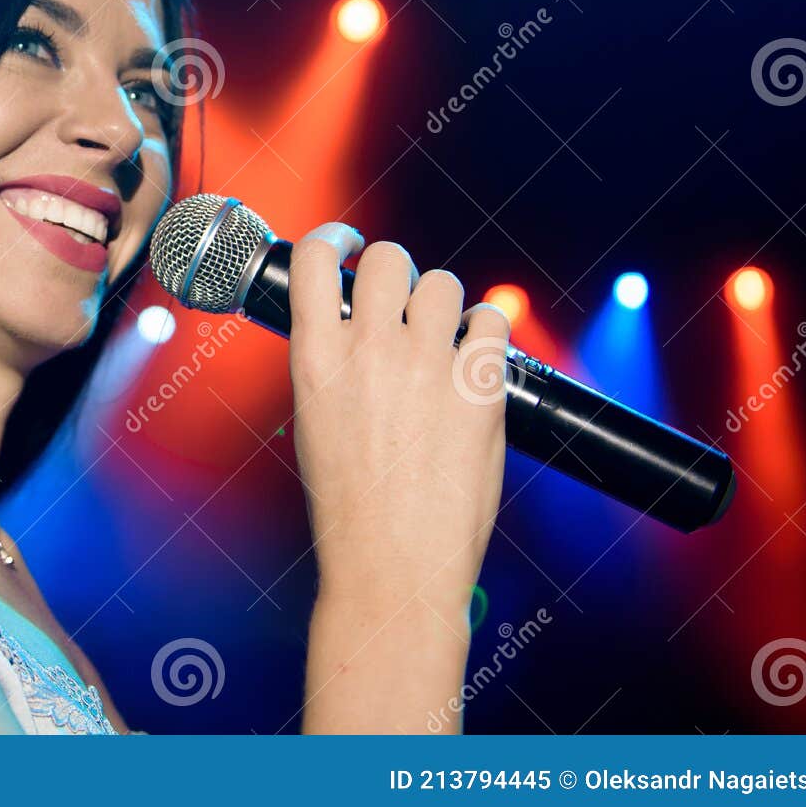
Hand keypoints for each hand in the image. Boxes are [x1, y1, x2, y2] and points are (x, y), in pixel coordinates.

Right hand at [287, 223, 507, 631]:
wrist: (391, 566)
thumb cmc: (348, 507)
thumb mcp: (315, 421)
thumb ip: (334, 364)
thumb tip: (357, 325)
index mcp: (315, 359)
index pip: (316, 260)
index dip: (335, 240)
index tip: (348, 245)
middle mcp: (369, 350)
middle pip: (390, 258)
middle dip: (397, 272)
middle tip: (402, 302)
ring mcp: (426, 366)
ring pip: (443, 283)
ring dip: (443, 303)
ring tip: (441, 337)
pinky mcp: (479, 390)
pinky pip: (490, 321)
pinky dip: (484, 331)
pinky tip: (474, 356)